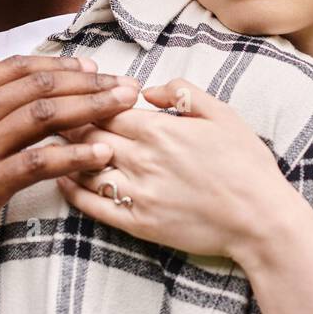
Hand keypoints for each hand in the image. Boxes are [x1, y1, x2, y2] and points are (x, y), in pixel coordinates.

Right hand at [0, 53, 140, 310]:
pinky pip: (40, 162)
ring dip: (92, 110)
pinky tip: (101, 154)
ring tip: (124, 109)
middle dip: (89, 83)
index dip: (63, 66)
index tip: (95, 70)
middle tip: (125, 86)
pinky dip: (76, 154)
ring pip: (45, 116)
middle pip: (40, 86)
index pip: (19, 68)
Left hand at [55, 78, 299, 261]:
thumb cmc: (246, 164)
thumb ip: (183, 93)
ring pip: (85, 167)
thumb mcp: (222, 114)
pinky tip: (62, 178)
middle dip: (71, 123)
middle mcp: (142, 159)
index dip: (90, 101)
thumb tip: (147, 90)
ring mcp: (137, 193)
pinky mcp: (137, 223)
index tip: (81, 97)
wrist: (260, 218)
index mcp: (160, 130)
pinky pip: (92, 205)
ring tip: (52, 142)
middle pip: (89, 135)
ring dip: (66, 153)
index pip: (107, 109)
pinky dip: (71, 190)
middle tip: (56, 116)